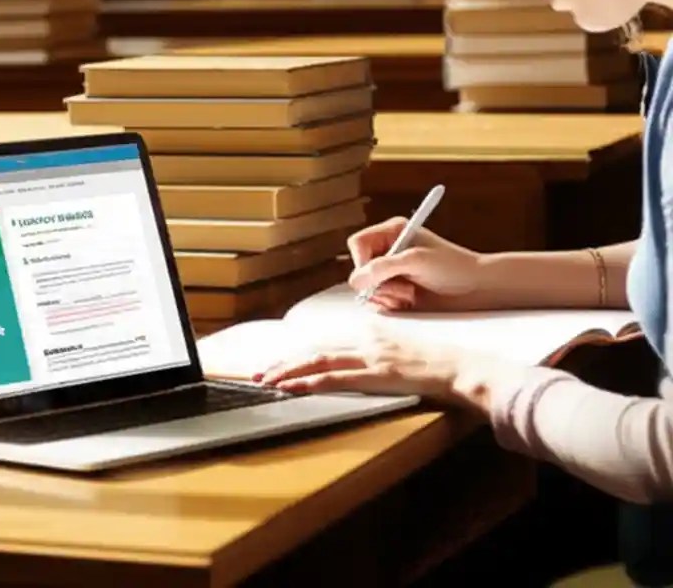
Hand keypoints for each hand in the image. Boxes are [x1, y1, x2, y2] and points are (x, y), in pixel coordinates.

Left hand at [254, 323, 527, 412]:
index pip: (326, 342)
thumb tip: (362, 365)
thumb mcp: (404, 353)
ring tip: (264, 380)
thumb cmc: (439, 365)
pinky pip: (334, 378)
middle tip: (258, 372)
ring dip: (287, 371)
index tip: (279, 361)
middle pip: (314, 349)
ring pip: (317, 361)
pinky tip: (291, 386)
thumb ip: (381, 356)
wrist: (462, 368)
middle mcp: (366, 340)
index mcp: (372, 334)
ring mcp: (370, 356)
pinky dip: (308, 382)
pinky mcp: (376, 374)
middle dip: (283, 362)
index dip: (299, 353)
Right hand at [348, 217, 490, 313]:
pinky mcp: (394, 291)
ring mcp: (390, 273)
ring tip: (409, 296)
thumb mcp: (417, 261)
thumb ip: (383, 267)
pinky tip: (409, 302)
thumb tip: (356, 280)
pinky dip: (389, 305)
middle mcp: (388, 251)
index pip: (358, 244)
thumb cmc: (453, 267)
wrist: (476, 290)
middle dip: (377, 283)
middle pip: (359, 269)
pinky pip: (375, 301)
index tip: (375, 275)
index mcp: (392, 232)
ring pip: (366, 288)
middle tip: (402, 289)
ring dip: (385, 295)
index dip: (362, 261)